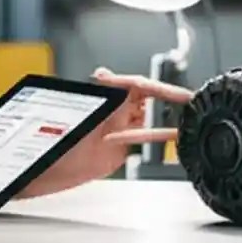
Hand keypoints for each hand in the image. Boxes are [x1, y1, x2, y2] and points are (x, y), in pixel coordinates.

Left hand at [30, 67, 194, 192]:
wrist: (52, 168)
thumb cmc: (59, 135)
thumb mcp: (81, 110)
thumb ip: (97, 96)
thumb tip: (103, 74)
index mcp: (104, 95)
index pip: (139, 86)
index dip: (161, 89)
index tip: (179, 94)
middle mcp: (112, 110)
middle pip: (147, 100)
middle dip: (168, 100)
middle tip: (190, 103)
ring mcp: (118, 127)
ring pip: (149, 119)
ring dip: (168, 118)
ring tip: (188, 118)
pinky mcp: (121, 146)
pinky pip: (145, 138)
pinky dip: (162, 136)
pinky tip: (176, 135)